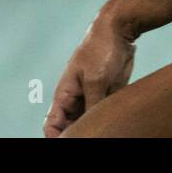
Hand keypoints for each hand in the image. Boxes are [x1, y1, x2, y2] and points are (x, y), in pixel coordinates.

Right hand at [43, 14, 135, 136]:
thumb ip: (93, 104)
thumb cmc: (101, 50)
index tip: (69, 142)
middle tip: (94, 136)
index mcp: (64, 95)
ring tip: (105, 131)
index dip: (56, 138)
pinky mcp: (109, 94)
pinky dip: (109, 120)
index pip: (51, 125)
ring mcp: (93, 97)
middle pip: (71, 127)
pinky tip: (117, 125)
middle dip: (79, 134)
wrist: (120, 30)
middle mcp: (76, 99)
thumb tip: (93, 127)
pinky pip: (106, 113)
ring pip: (90, 122)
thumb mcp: (96, 80)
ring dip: (96, 128)